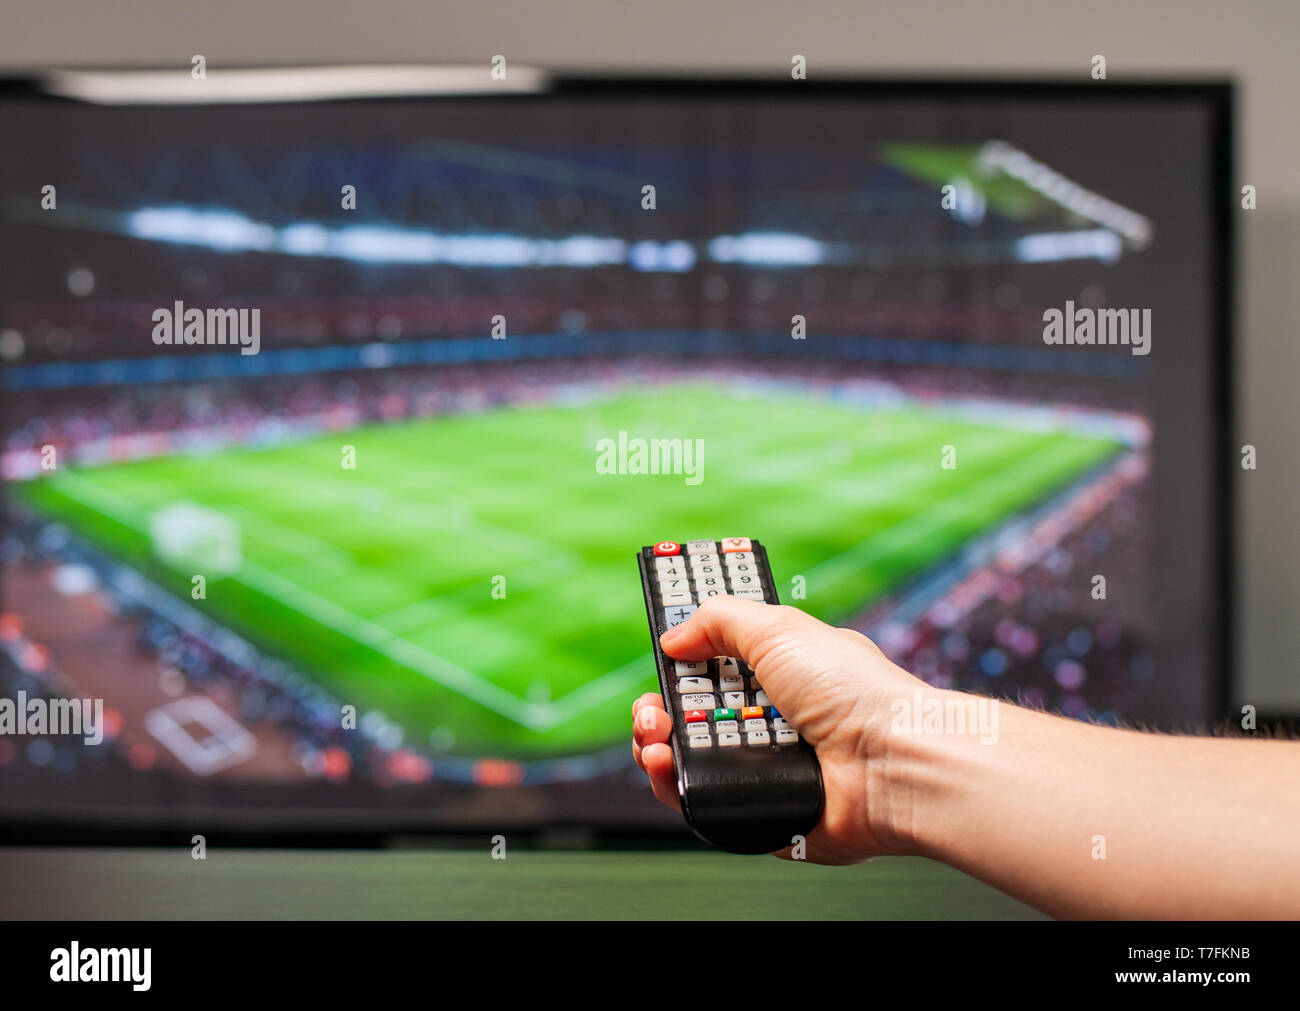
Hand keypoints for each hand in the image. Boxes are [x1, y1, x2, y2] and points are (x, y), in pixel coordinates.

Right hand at [632, 595, 926, 863]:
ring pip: (686, 760)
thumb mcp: (779, 629)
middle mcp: (772, 722)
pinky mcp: (759, 811)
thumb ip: (719, 620)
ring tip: (654, 734)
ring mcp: (764, 769)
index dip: (685, 661)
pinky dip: (674, 784)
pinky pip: (700, 802)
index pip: (716, 666)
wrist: (892, 765)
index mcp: (781, 675)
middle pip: (691, 716)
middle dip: (658, 706)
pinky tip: (665, 764)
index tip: (662, 655)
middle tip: (653, 706)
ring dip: (655, 744)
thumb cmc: (855, 693)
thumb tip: (674, 637)